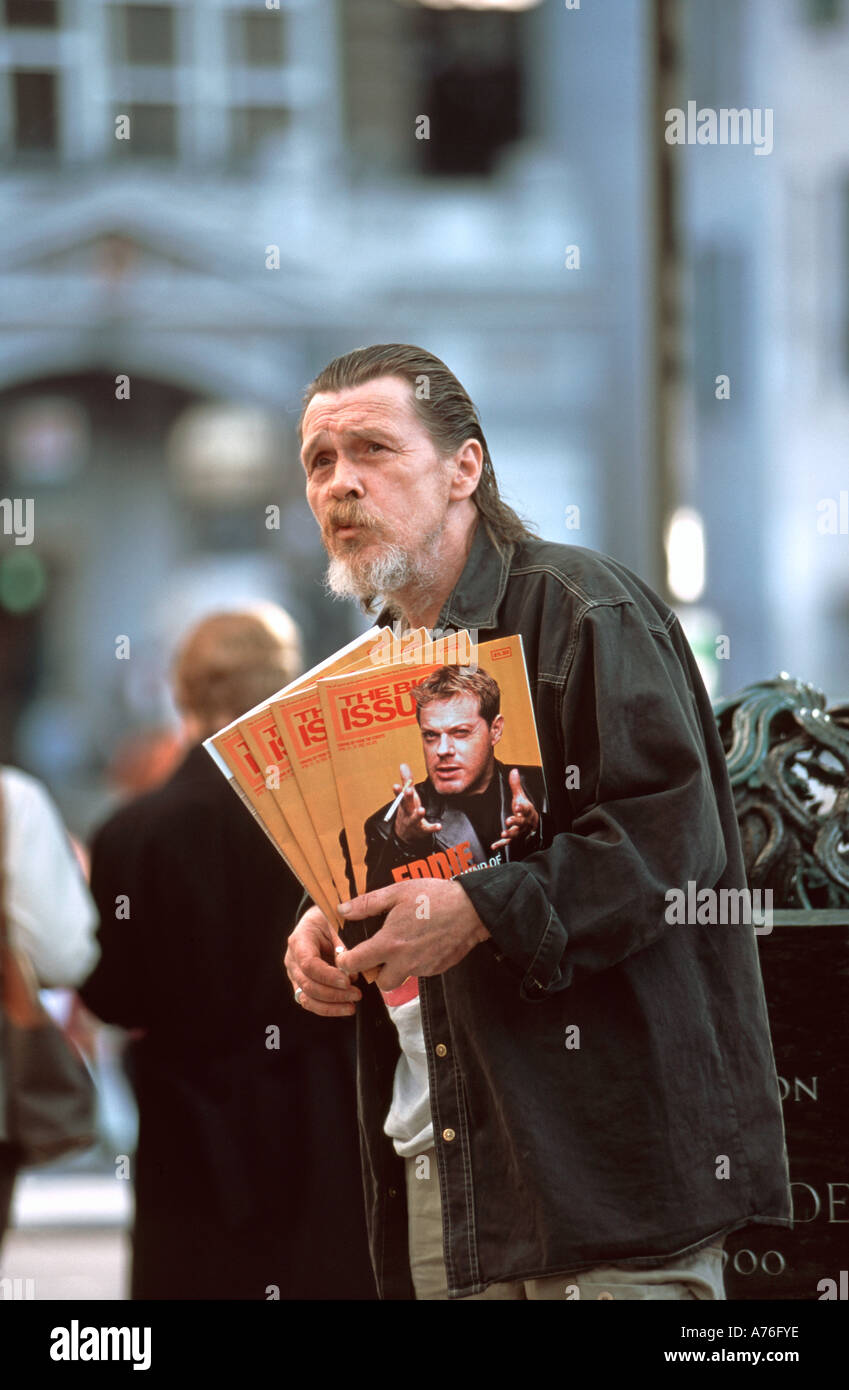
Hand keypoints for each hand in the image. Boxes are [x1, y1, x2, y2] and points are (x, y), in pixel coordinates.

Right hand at [284, 904, 362, 1017]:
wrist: (322, 922)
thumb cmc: (330, 919)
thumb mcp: (338, 921)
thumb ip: (343, 941)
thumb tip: (351, 966)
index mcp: (299, 940)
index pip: (308, 963)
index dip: (327, 975)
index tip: (347, 980)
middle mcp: (293, 960)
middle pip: (307, 984)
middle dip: (333, 993)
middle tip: (356, 993)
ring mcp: (296, 974)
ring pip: (307, 998)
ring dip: (330, 1005)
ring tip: (352, 1005)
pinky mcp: (302, 985)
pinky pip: (311, 1002)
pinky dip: (328, 1009)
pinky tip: (345, 1008)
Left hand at [335, 879, 489, 992]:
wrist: (472, 909)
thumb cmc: (435, 897)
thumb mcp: (397, 892)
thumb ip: (368, 904)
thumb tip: (343, 910)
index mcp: (390, 943)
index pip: (356, 964)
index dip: (346, 960)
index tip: (347, 954)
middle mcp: (405, 961)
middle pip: (380, 982)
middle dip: (376, 971)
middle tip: (379, 952)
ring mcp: (423, 968)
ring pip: (402, 978)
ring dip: (397, 967)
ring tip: (404, 944)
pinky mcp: (437, 969)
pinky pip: (420, 972)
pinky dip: (416, 963)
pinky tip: (422, 943)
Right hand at [392, 761, 441, 846]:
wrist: (406, 833)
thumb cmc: (408, 809)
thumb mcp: (407, 795)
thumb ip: (406, 780)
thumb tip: (403, 764)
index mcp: (404, 803)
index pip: (400, 796)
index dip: (398, 791)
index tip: (396, 785)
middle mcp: (407, 812)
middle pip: (406, 804)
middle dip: (407, 797)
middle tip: (408, 791)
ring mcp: (414, 821)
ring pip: (415, 818)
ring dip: (418, 814)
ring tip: (422, 810)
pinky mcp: (422, 829)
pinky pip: (427, 829)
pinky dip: (432, 827)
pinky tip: (439, 826)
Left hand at [491, 768, 539, 850]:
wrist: (534, 825)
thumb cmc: (525, 810)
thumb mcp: (521, 797)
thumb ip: (516, 785)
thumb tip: (514, 770)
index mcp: (526, 811)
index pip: (525, 809)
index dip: (522, 808)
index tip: (518, 806)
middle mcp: (524, 822)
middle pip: (521, 822)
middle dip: (516, 821)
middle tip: (509, 820)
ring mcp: (520, 831)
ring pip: (516, 833)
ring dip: (510, 833)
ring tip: (503, 832)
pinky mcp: (514, 838)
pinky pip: (508, 842)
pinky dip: (501, 844)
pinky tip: (493, 846)